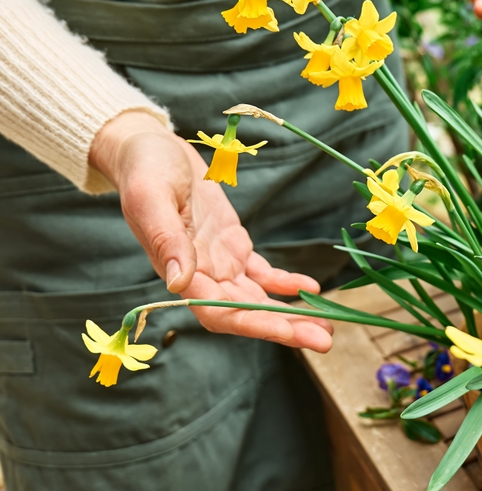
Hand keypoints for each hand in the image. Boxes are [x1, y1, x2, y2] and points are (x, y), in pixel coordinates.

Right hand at [90, 111, 333, 351]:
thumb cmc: (145, 168)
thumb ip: (165, 239)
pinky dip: (286, 284)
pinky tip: (311, 289)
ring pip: (259, 299)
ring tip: (327, 327)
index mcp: (180, 270)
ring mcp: (219, 263)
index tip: (287, 332)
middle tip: (325, 341)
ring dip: (292, 314)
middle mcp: (202, 276)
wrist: (148, 149)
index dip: (254, 324)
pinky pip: (262, 274)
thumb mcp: (150, 196)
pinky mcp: (232, 246)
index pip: (219, 311)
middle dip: (285, 328)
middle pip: (246, 313)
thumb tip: (177, 282)